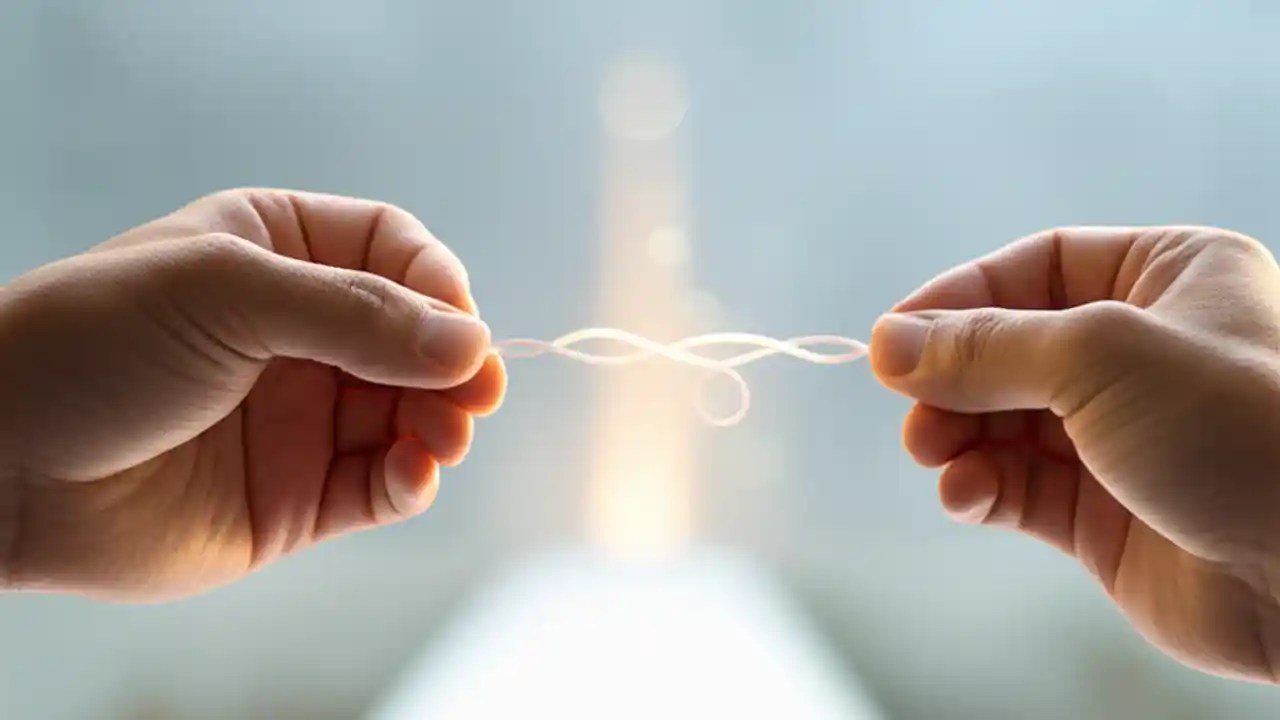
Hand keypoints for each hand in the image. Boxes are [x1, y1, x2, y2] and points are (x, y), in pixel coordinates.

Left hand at [0, 189, 504, 601]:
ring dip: (441, 424)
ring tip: (443, 436)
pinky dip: (410, 480)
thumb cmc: (96, 346)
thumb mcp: (228, 292)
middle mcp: (298, 333)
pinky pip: (379, 485)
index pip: (393, 252)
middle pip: (415, 339)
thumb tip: (469, 344)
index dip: (437, 284)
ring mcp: (299, 416)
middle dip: (452, 364)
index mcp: (278, 254)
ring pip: (408, 414)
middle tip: (476, 392)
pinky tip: (411, 473)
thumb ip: (355, 316)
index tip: (458, 325)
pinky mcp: (296, 498)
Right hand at [871, 227, 1279, 682]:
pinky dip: (980, 488)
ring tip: (934, 454)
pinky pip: (1018, 487)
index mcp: (1165, 278)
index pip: (1035, 269)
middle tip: (912, 409)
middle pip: (1008, 349)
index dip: (958, 299)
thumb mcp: (1100, 354)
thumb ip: (986, 348)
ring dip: (957, 436)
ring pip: (1004, 423)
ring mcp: (1122, 437)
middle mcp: (1142, 353)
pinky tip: (967, 494)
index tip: (894, 341)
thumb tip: (887, 343)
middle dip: (952, 379)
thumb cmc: (1236, 427)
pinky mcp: (1105, 515)